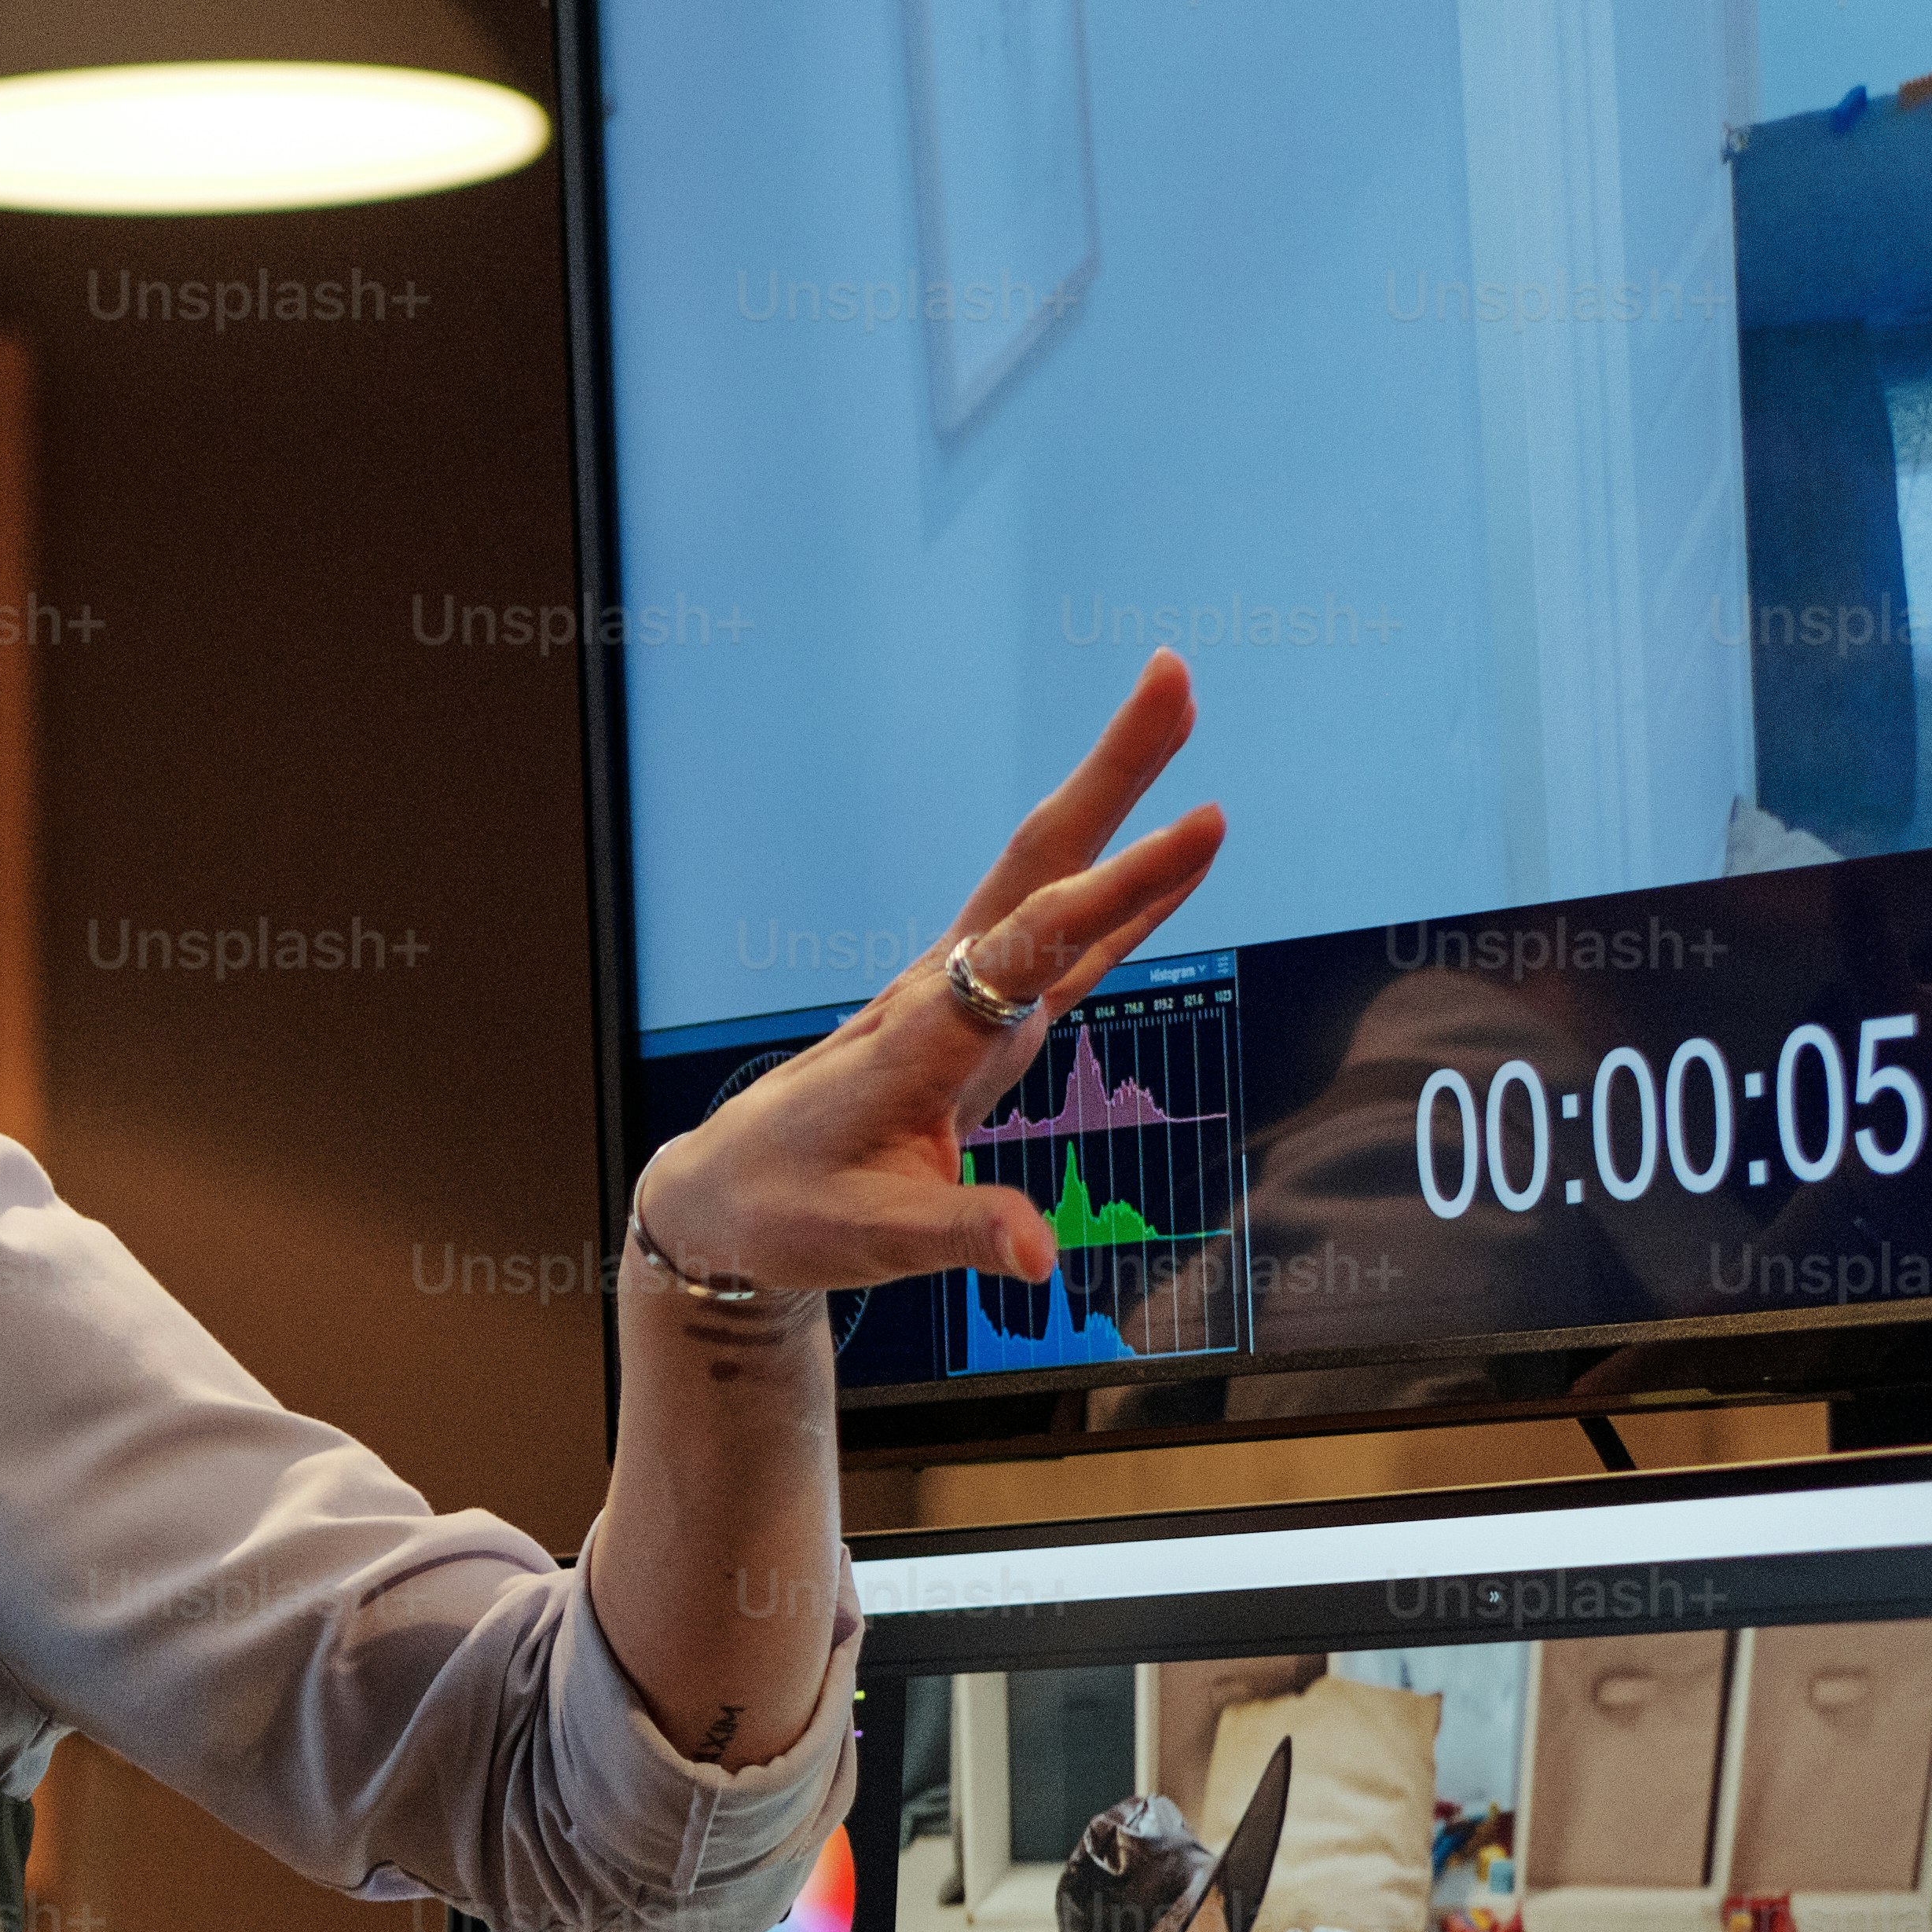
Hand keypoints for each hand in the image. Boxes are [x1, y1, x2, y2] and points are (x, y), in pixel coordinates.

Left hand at [621, 651, 1229, 1303]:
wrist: (730, 1198)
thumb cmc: (791, 1213)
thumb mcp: (871, 1239)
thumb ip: (962, 1233)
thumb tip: (1041, 1255)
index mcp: (926, 1037)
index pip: (1033, 948)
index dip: (1119, 892)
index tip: (1201, 828)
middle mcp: (948, 993)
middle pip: (1039, 864)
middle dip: (1110, 772)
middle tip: (1173, 676)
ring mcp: (970, 998)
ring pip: (1052, 883)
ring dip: (1117, 800)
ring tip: (1179, 712)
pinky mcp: (986, 1020)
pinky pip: (1068, 944)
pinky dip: (1125, 899)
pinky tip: (1180, 860)